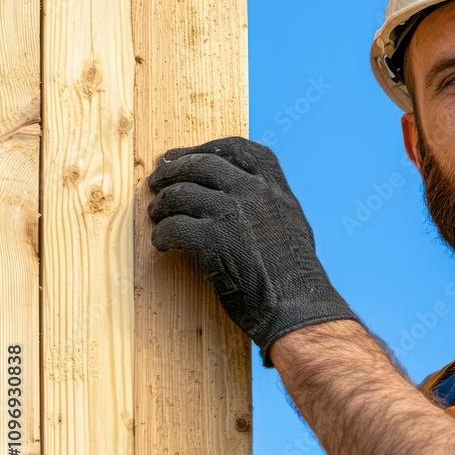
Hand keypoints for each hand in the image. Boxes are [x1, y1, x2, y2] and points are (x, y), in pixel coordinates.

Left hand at [147, 136, 358, 366]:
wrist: (298, 306)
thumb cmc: (296, 276)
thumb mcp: (291, 225)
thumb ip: (269, 205)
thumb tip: (246, 196)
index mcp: (276, 188)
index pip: (239, 148)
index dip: (207, 147)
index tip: (185, 155)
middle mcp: (254, 192)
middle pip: (202, 164)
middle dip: (173, 170)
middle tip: (156, 180)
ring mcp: (232, 214)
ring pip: (182, 193)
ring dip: (161, 204)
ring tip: (155, 214)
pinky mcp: (212, 241)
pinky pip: (174, 226)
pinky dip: (162, 234)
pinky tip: (161, 243)